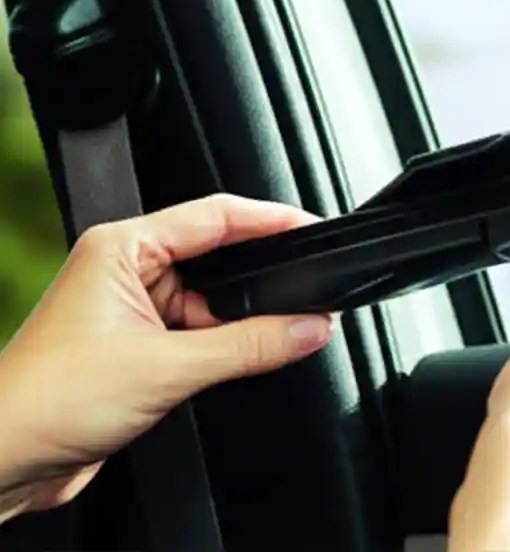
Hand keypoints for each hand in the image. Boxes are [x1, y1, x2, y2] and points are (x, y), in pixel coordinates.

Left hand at [0, 194, 334, 522]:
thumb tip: (308, 327)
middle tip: (310, 291)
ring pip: (212, 300)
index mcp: (121, 247)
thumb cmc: (47, 400)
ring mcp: (132, 308)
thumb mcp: (167, 368)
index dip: (271, 220)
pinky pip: (200, 333)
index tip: (314, 230)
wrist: (5, 458)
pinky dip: (226, 345)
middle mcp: (126, 270)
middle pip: (218, 257)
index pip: (215, 215)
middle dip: (262, 278)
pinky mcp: (140, 346)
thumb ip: (249, 345)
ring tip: (282, 333)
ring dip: (243, 319)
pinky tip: (247, 357)